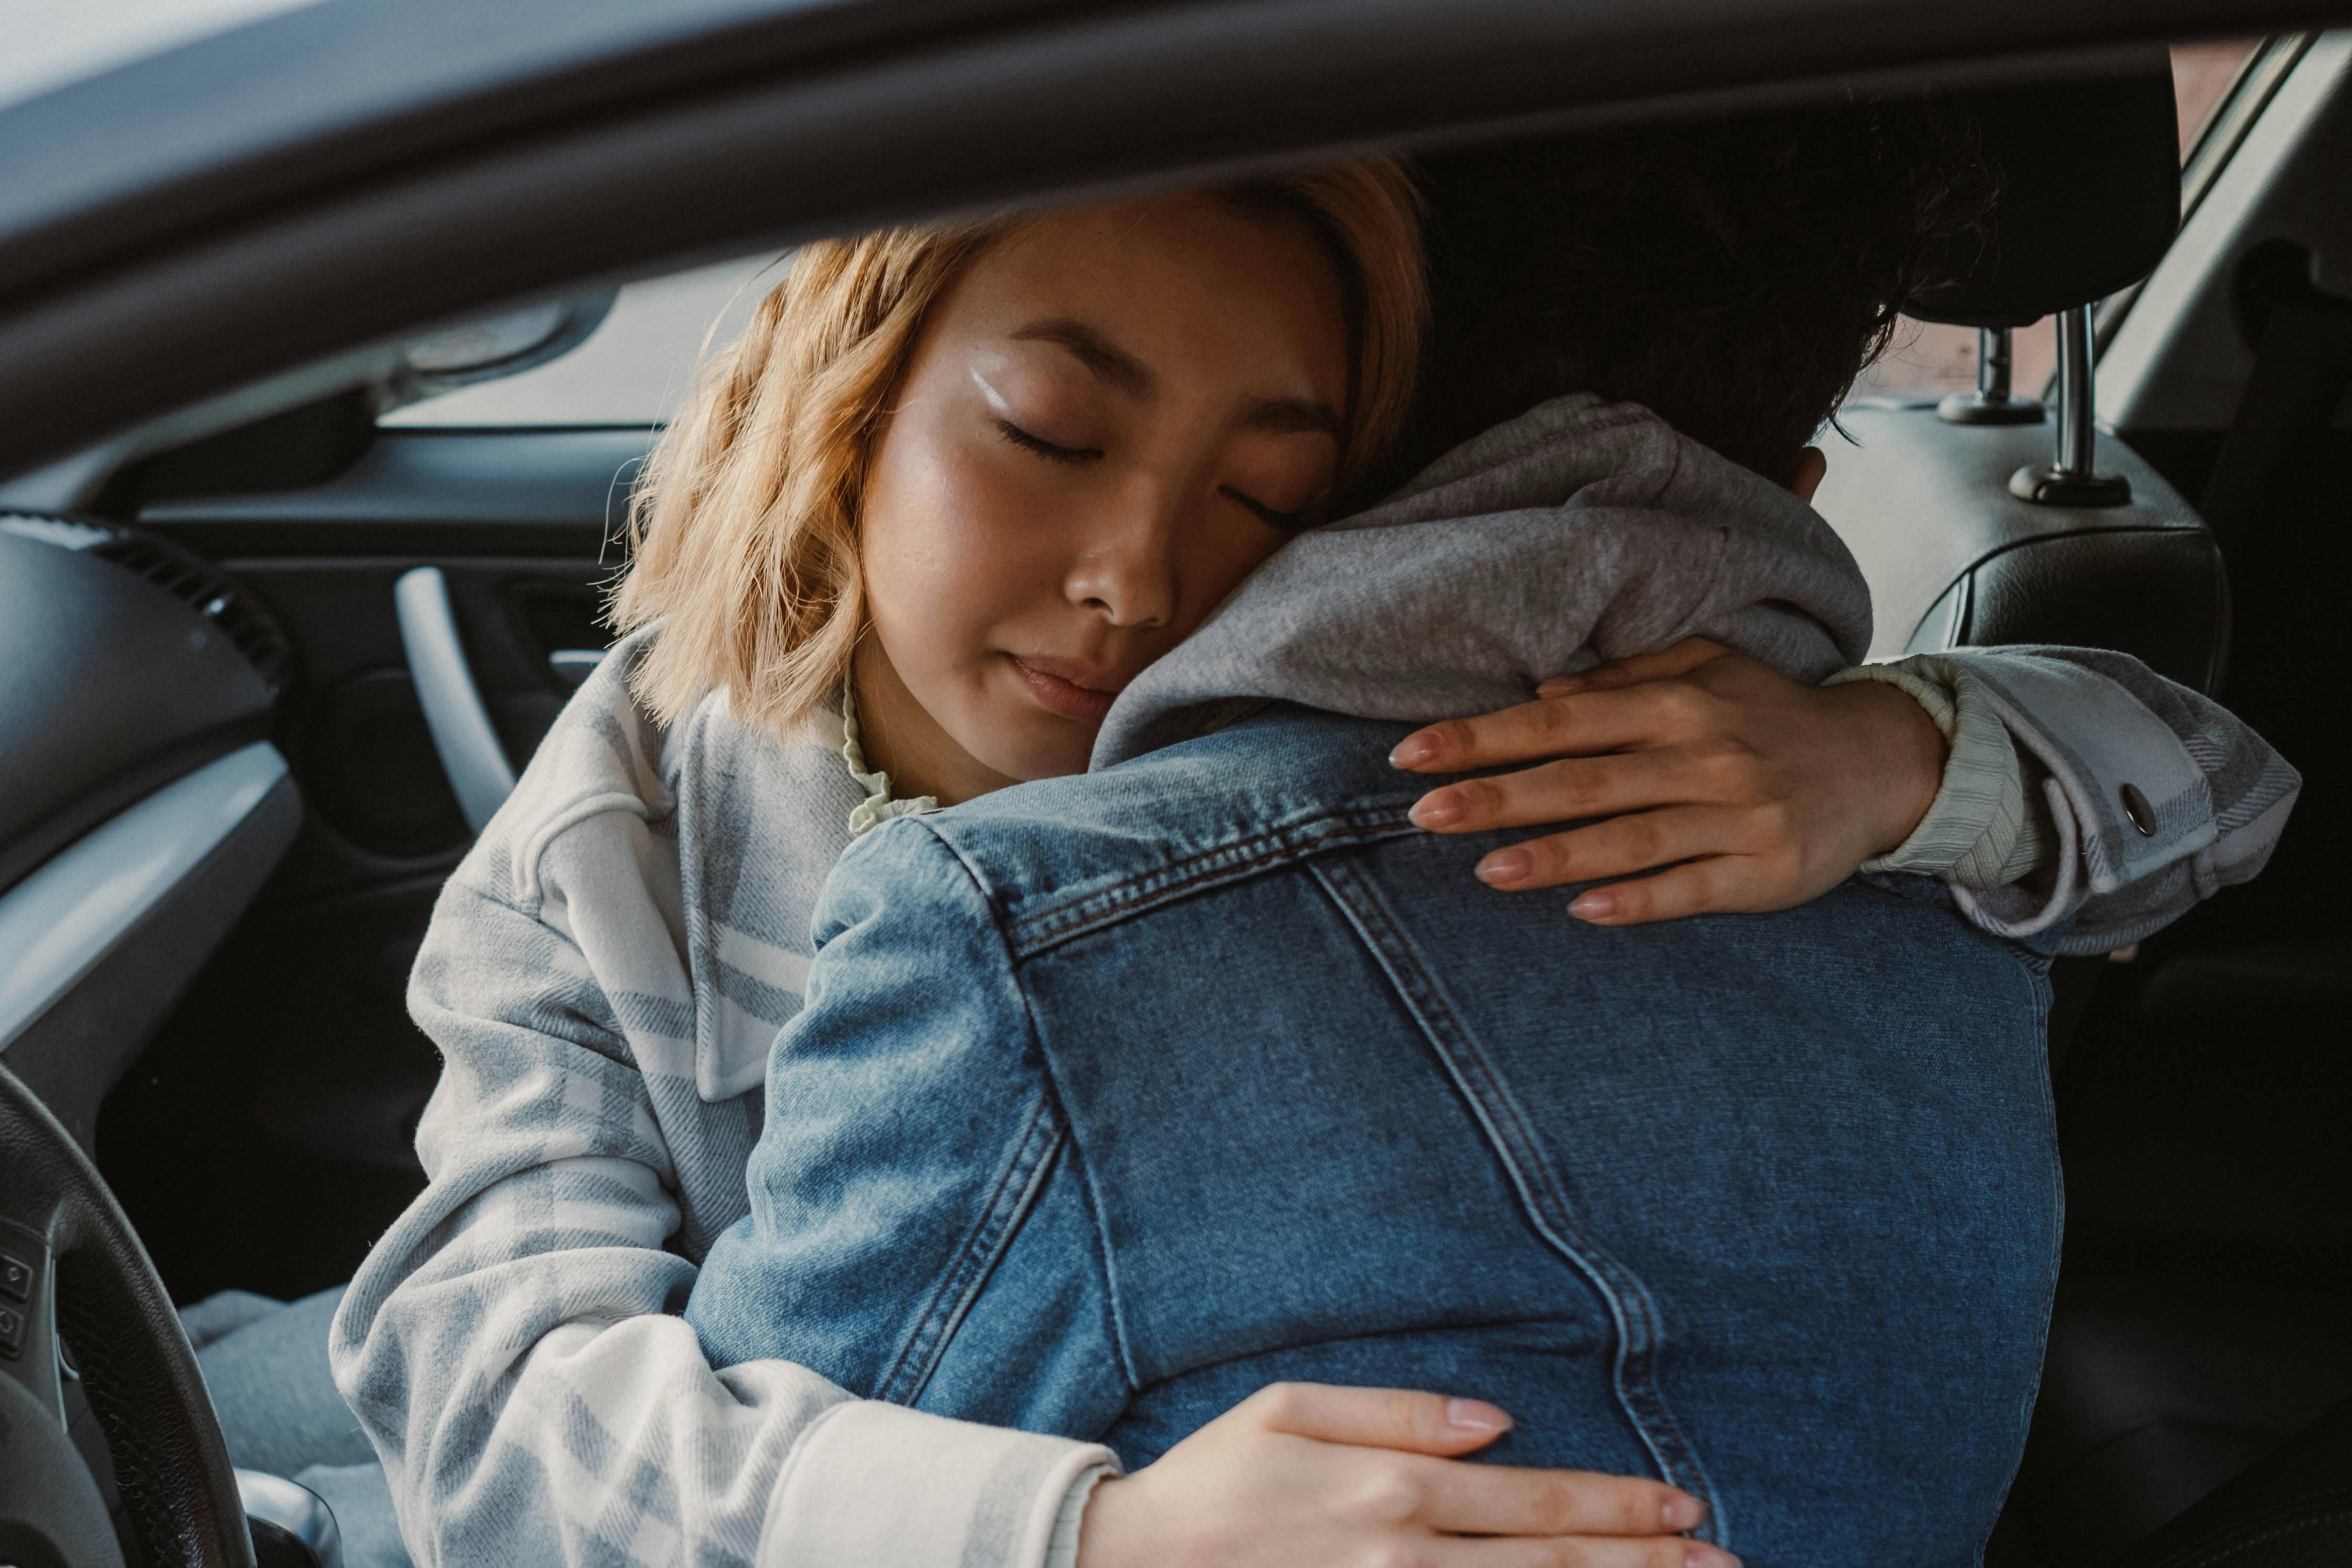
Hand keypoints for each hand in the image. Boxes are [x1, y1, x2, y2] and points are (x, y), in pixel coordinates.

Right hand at [1076, 1382, 1728, 1567]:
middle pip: (1554, 1567)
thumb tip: (1492, 1422)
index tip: (1686, 1508)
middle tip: (1724, 1565)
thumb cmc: (1210, 1479)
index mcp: (1393, 1490)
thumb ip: (1396, 1412)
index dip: (1620, 1507)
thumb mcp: (1289, 1409)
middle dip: (1647, 1566)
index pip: (1538, 1502)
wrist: (1130, 1564)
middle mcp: (1408, 1558)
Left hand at [1389, 639, 1945, 923]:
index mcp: (1675, 702)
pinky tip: (1585, 911)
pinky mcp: (1764, 872)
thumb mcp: (1706, 671)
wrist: (1881, 762)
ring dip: (1556, 854)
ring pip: (1631, 838)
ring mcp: (1734, 817)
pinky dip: (1639, 900)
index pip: (1558, 722)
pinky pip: (1691, 888)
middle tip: (1420, 814)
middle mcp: (1701, 755)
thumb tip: (1542, 697)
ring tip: (1486, 869)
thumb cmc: (1770, 716)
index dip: (1483, 737)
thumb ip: (1623, 682)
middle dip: (1497, 796)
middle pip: (1582, 779)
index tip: (1412, 756)